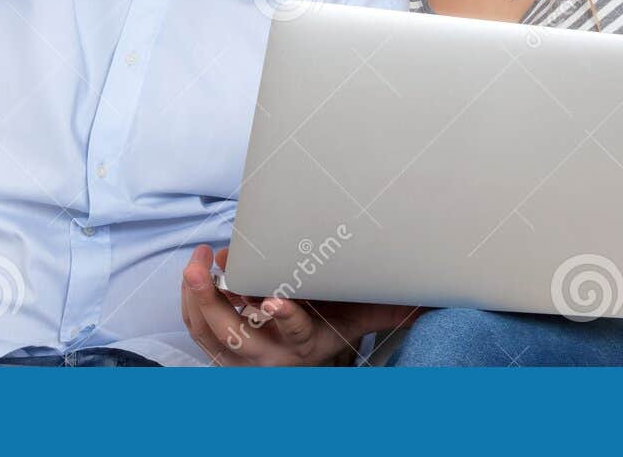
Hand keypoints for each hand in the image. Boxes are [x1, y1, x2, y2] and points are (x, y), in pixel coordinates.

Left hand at [180, 245, 424, 365]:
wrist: (306, 361)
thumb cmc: (331, 324)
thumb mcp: (360, 317)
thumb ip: (391, 307)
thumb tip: (432, 297)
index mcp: (305, 344)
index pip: (294, 332)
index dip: (284, 316)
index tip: (274, 299)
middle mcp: (269, 355)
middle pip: (234, 335)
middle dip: (214, 300)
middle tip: (204, 264)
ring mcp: (240, 356)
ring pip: (208, 332)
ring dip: (195, 296)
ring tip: (196, 260)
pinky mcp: (220, 349)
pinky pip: (196, 330)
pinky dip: (190, 302)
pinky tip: (195, 273)